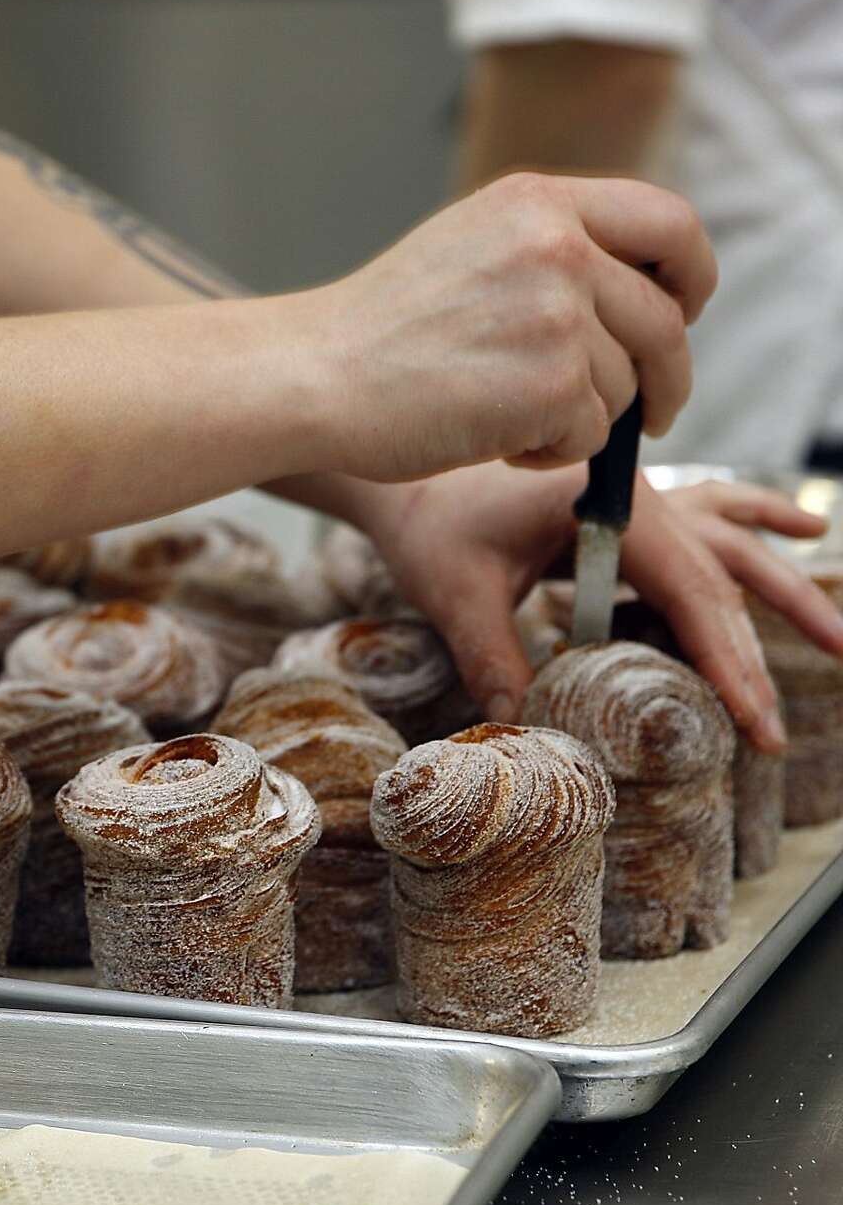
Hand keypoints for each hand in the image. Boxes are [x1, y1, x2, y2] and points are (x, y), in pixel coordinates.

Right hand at [287, 172, 715, 482]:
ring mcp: (559, 314)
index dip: (692, 275)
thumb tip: (639, 297)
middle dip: (666, 377)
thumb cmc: (375, 332)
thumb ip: (549, 249)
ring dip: (581, 420)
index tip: (683, 311)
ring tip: (505, 421)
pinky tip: (491, 440)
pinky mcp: (554, 385)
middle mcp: (557, 245)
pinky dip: (551, 454)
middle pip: (664, 321)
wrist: (309, 377)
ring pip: (626, 386)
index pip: (668, 220)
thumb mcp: (467, 247)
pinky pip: (592, 438)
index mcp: (537, 202)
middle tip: (652, 413)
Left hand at [355, 464, 842, 751]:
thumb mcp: (454, 591)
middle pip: (716, 578)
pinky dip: (755, 522)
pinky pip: (706, 513)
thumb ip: (491, 656)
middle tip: (774, 729)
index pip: (687, 588)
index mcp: (607, 503)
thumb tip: (516, 726)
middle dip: (752, 655)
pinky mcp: (626, 502)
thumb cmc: (427, 522)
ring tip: (841, 640)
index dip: (723, 659)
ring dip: (782, 590)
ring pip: (728, 545)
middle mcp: (636, 492)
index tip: (750, 718)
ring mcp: (636, 493)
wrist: (404, 475)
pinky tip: (806, 531)